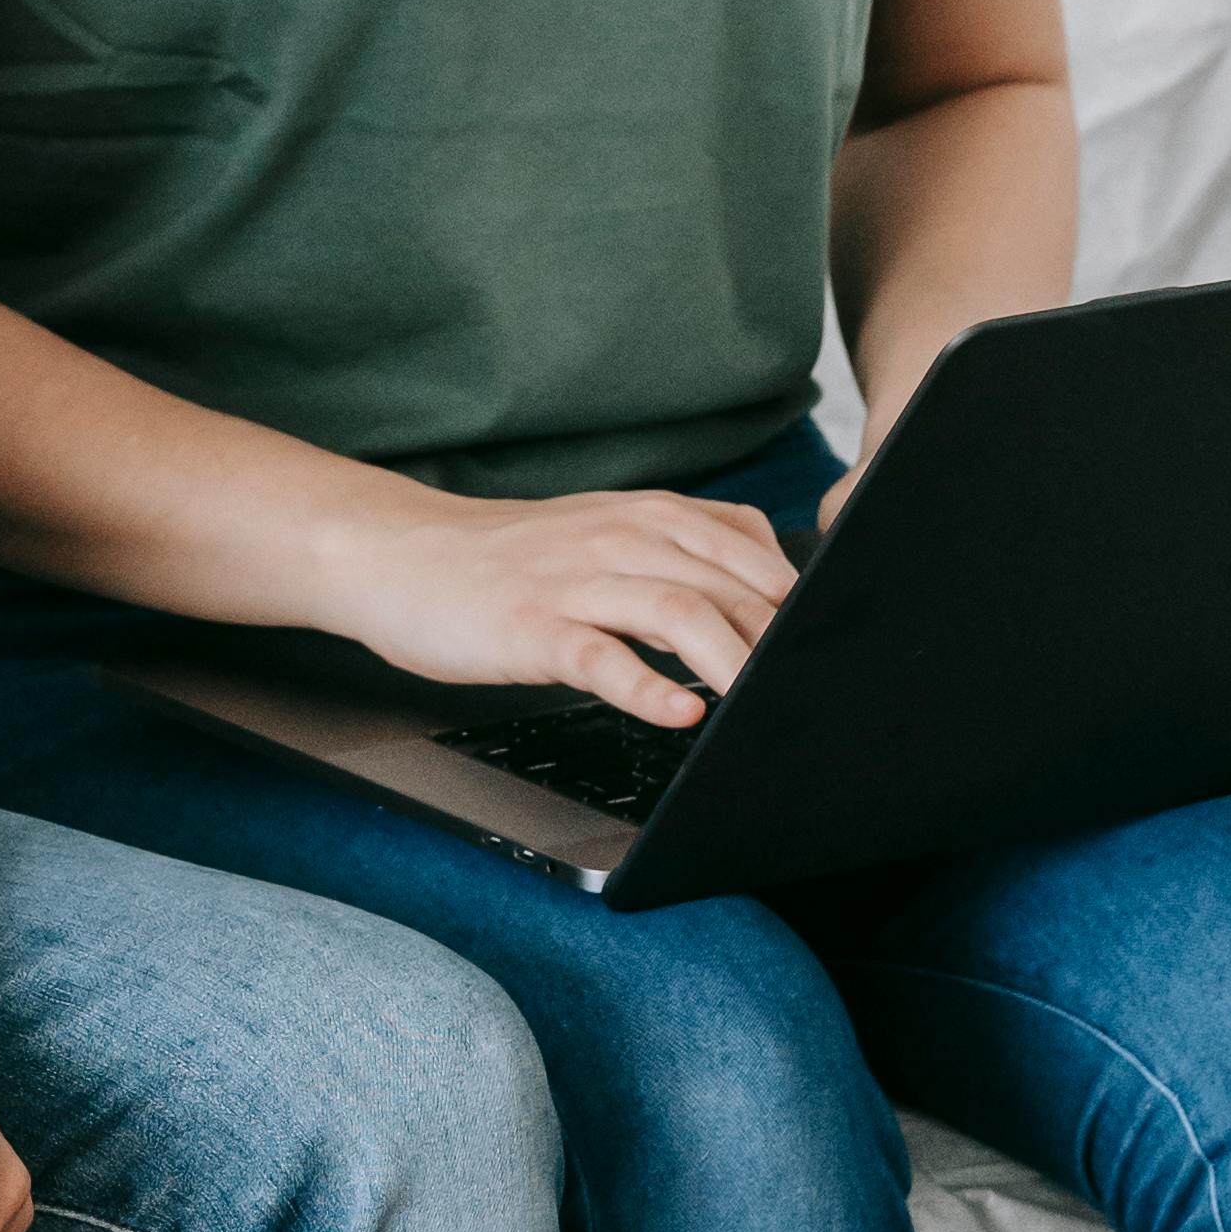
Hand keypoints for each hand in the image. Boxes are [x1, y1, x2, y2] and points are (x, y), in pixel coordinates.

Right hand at [334, 481, 798, 729]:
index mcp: (645, 515)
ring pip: (677, 612)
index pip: (749, 552)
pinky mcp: (532, 628)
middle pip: (727, 584)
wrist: (403, 554)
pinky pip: (601, 657)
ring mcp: (574, 583)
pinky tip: (679, 716)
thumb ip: (683, 542)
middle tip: (812, 690)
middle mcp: (619, 539)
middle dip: (779, 640)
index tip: (828, 650)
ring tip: (763, 705)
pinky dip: (648, 688)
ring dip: (732, 660)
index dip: (797, 603)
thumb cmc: (510, 555)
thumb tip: (770, 574)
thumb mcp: (605, 526)